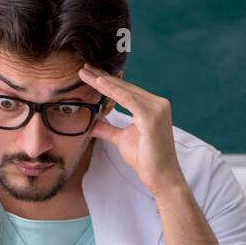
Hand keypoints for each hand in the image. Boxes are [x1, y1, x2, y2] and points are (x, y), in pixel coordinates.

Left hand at [79, 65, 185, 196]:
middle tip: (84, 68)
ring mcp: (156, 108)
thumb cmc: (146, 159)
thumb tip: (92, 124)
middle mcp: (157, 103)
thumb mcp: (122, 139)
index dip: (107, 82)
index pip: (126, 91)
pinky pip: (128, 100)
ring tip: (86, 73)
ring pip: (124, 91)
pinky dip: (112, 91)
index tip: (90, 74)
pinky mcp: (151, 116)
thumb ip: (108, 129)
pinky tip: (99, 83)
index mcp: (152, 106)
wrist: (161, 176)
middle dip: (102, 77)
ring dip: (103, 81)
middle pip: (124, 88)